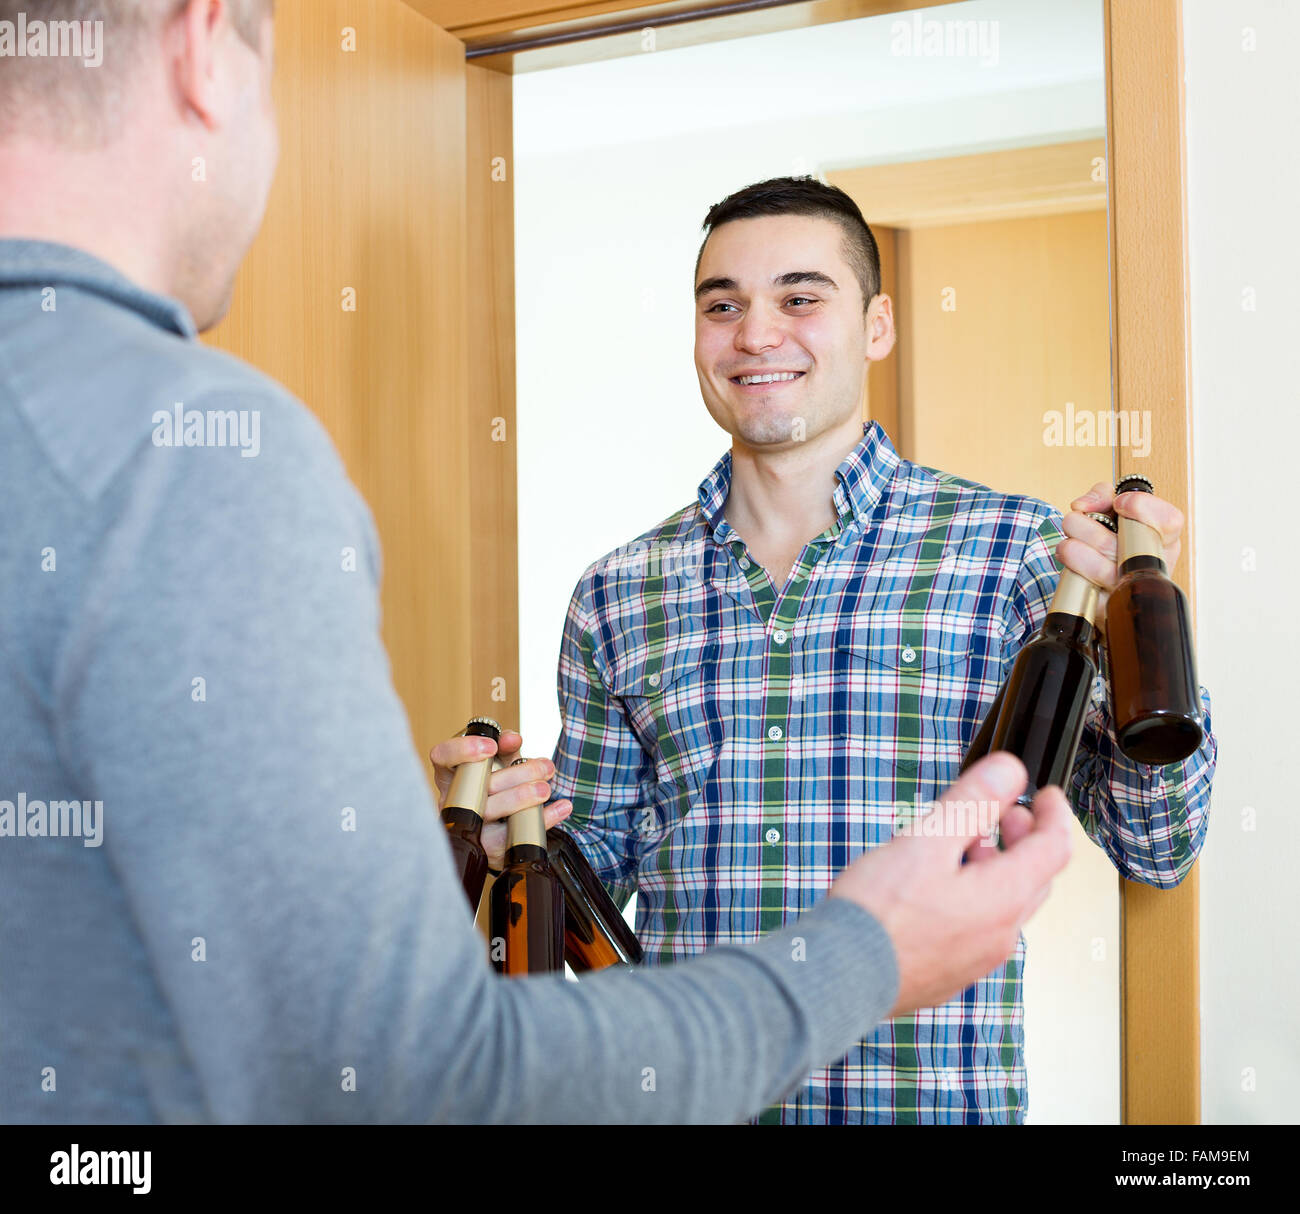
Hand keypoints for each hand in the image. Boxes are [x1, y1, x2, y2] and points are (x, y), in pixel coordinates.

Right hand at [429, 729, 572, 869]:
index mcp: (451, 773)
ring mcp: (468, 825)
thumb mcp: (499, 761)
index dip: (463, 750)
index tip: (492, 746)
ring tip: (547, 788)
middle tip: (544, 766)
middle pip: (476, 786)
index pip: (442, 756)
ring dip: (522, 798)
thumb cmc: (497, 783)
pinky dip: (542, 820)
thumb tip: (512, 739)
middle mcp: (453, 800)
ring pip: (490, 812)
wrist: (501, 826)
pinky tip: (561, 808)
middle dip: (513, 774)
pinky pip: (513, 837)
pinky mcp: (487, 848)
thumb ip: (504, 746)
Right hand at [829, 752, 1072, 1017]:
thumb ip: (973, 800)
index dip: (1053, 813)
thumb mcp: (927, 838)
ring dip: (996, 869)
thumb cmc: (879, 913)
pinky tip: (936, 890)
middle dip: (1023, 839)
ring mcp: (976, 959)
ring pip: (1005, 905)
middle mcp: (1000, 934)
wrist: (842, 975)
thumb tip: (1008, 770)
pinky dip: (973, 899)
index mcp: (1003, 897)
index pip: (1054, 847)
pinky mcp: (950, 973)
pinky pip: (978, 929)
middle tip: (1003, 816)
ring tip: (961, 848)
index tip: (1044, 796)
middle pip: (1034, 878)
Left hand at [1058, 481, 1184, 622]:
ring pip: (1098, 568)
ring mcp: (1129, 589)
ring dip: (1071, 547)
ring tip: (1070, 543)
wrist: (1103, 590)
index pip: (1169, 521)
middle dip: (1085, 526)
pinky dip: (1068, 569)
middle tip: (1075, 520)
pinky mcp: (1105, 608)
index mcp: (1162, 539)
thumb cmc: (1112, 544)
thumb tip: (1083, 505)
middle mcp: (1152, 565)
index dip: (1141, 507)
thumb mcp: (1113, 512)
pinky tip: (1072, 565)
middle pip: (1120, 543)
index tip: (1119, 504)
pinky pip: (1080, 585)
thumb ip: (1103, 495)